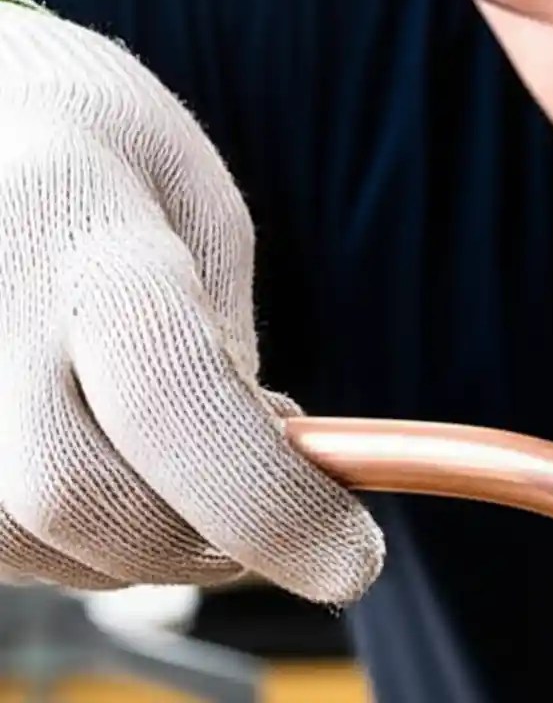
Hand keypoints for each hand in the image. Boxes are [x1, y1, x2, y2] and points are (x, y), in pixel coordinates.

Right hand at [0, 3, 383, 603]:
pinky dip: (69, 541)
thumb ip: (227, 343)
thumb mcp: (201, 214)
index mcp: (73, 217)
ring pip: (21, 538)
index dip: (269, 503)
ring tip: (181, 471)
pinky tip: (107, 471)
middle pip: (74, 494)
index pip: (170, 397)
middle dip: (200, 542)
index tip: (354, 561)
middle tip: (277, 523)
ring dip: (133, 548)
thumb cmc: (105, 158)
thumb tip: (277, 474)